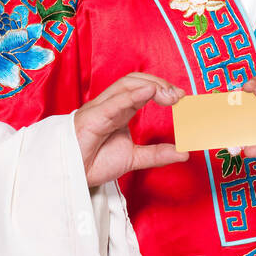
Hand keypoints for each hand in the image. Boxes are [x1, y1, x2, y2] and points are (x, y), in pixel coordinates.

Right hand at [73, 72, 189, 186]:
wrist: (72, 176)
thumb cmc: (94, 162)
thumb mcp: (134, 158)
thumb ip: (157, 154)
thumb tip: (184, 153)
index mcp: (119, 110)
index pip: (142, 87)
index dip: (162, 88)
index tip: (181, 97)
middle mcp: (110, 105)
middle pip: (135, 80)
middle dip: (159, 83)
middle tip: (178, 96)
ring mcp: (100, 109)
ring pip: (125, 85)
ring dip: (150, 85)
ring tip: (168, 95)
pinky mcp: (93, 118)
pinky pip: (113, 102)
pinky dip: (132, 95)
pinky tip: (148, 92)